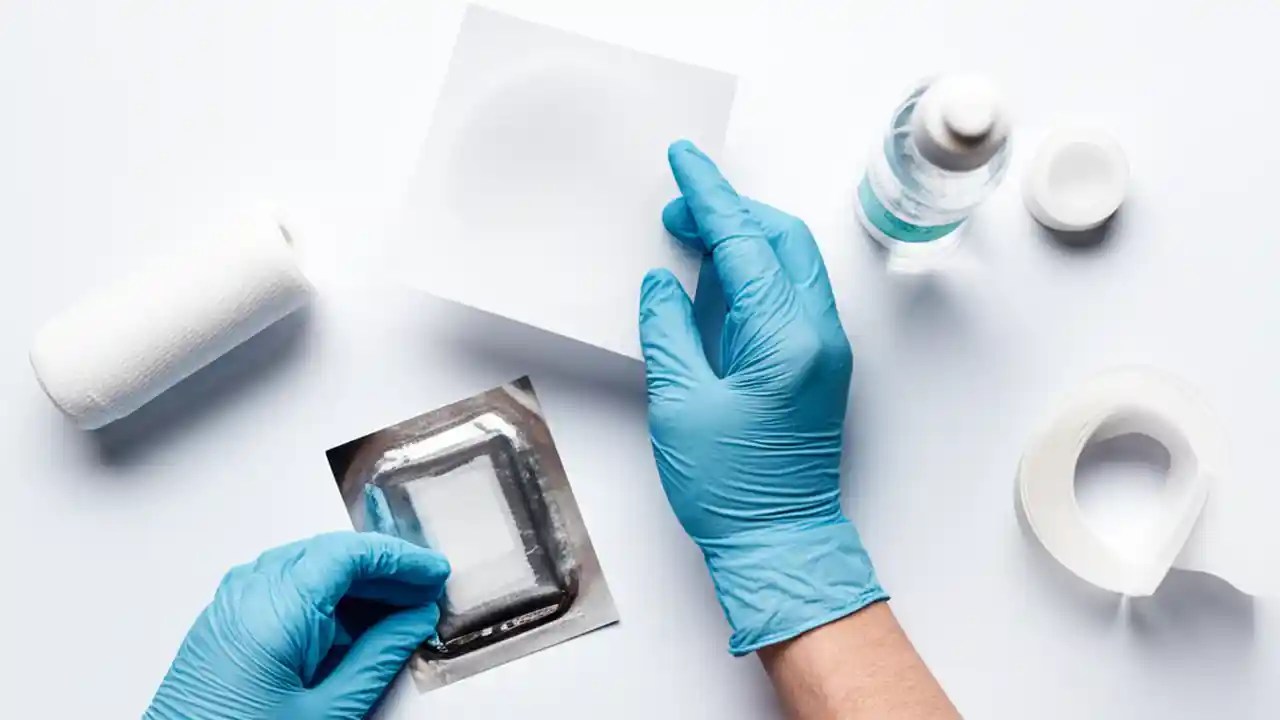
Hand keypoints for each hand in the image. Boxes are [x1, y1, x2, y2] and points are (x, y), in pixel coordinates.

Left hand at [146, 532, 449, 718]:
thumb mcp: (329, 710)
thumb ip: (378, 656)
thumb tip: (414, 620)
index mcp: (274, 610)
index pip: (348, 553)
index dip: (399, 558)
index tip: (432, 572)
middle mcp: (246, 597)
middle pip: (328, 554)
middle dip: (381, 569)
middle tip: (424, 592)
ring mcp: (230, 608)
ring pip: (306, 567)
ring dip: (354, 583)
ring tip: (396, 614)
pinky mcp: (224, 625)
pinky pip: (280, 589)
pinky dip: (322, 597)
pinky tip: (351, 627)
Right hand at [638, 140, 885, 655]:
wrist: (779, 544)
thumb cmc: (731, 488)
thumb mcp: (681, 402)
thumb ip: (670, 331)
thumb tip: (664, 284)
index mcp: (786, 339)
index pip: (747, 244)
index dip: (711, 198)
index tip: (686, 161)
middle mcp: (818, 335)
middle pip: (781, 241)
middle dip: (731, 212)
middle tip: (678, 209)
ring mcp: (824, 350)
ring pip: (788, 265)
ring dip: (743, 242)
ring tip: (689, 238)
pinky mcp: (816, 365)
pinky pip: (788, 296)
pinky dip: (753, 274)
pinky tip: (716, 280)